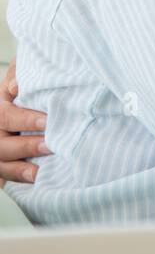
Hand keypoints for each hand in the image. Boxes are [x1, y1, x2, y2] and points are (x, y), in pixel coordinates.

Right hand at [0, 58, 49, 185]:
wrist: (26, 98)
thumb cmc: (27, 84)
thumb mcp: (21, 70)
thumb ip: (19, 73)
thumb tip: (15, 87)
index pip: (5, 116)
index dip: (25, 120)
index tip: (47, 122)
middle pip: (1, 145)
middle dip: (26, 146)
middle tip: (51, 146)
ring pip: (1, 165)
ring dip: (21, 170)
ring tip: (41, 172)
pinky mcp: (4, 165)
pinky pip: (5, 178)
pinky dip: (19, 181)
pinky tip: (36, 182)